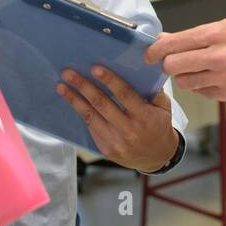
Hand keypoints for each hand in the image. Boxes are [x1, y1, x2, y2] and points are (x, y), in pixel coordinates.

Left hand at [56, 65, 178, 171]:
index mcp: (145, 116)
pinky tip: (72, 101)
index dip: (109, 80)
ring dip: (74, 100)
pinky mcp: (106, 149)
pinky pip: (91, 128)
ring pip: (91, 116)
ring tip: (61, 87)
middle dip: (83, 86)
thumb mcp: (164, 108)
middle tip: (68, 73)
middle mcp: (129, 130)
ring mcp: (116, 141)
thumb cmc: (159, 126)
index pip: (125, 94)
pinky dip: (81, 113)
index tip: (94, 68)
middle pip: (102, 103)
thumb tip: (138, 69)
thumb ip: (154, 90)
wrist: (157, 157)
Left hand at [144, 18, 225, 101]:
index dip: (155, 50)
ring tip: (198, 68)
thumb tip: (163, 40)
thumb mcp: (222, 27)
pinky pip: (200, 92)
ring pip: (184, 82)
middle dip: (169, 64)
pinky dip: (201, 85)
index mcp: (216, 34)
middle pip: (173, 66)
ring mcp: (224, 78)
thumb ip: (191, 35)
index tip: (149, 54)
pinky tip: (213, 76)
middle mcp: (219, 56)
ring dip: (185, 76)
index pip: (173, 44)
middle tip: (173, 62)